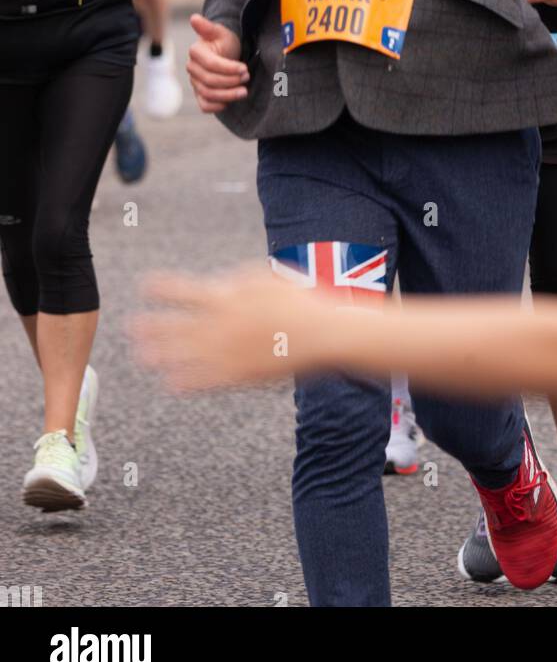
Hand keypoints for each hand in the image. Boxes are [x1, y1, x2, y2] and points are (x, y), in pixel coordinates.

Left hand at [130, 263, 335, 389]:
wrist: (320, 334)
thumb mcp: (266, 277)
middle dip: (152, 327)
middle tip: (131, 328)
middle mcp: (220, 324)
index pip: (183, 290)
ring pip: (184, 355)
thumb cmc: (298, 301)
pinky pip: (205, 380)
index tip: (145, 286)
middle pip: (176, 326)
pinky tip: (171, 384)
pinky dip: (186, 382)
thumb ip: (237, 279)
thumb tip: (218, 282)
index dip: (162, 288)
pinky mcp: (238, 374)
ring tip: (142, 357)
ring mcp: (227, 351)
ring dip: (161, 355)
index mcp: (226, 296)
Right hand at [187, 12, 248, 112]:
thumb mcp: (220, 32)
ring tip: (244, 92)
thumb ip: (207, 27)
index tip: (245, 69)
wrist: (226, 53)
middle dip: (231, 81)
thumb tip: (194, 18)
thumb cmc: (224, 41)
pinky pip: (204, 105)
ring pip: (208, 94)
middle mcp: (192, 68)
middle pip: (209, 81)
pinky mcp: (200, 94)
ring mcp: (195, 82)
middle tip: (247, 78)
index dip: (228, 68)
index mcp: (196, 52)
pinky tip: (229, 102)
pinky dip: (216, 106)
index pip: (211, 64)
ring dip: (228, 95)